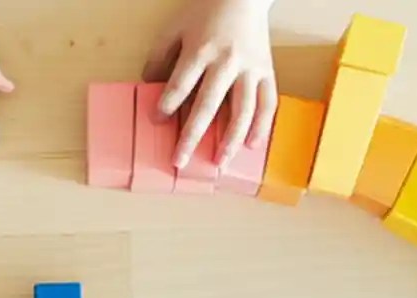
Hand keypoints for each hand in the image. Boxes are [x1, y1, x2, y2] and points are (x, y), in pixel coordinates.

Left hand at [144, 0, 277, 168]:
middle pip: (208, 105)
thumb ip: (160, 56)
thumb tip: (148, 86)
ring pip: (242, 110)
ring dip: (229, 139)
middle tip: (179, 161)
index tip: (157, 120)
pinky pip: (268, 103)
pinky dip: (261, 126)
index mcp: (201, 50)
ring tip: (219, 163)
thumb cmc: (206, 12)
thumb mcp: (175, 27)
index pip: (181, 84)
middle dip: (192, 136)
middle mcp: (227, 62)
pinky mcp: (267, 72)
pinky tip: (251, 145)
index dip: (167, 104)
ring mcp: (250, 69)